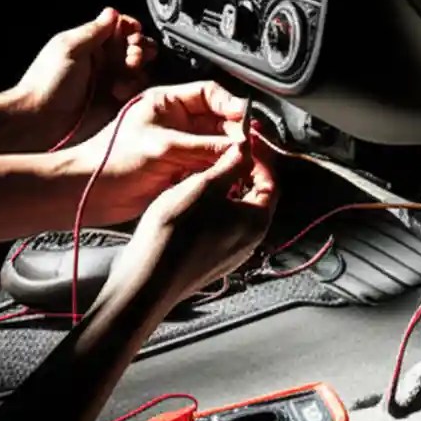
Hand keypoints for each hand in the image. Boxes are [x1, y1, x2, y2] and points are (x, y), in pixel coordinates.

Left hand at [13, 7, 155, 148]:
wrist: (42, 120)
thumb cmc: (48, 80)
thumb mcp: (69, 48)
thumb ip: (94, 31)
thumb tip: (112, 12)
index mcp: (90, 43)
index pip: (119, 28)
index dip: (130, 28)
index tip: (133, 33)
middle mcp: (103, 60)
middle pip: (134, 46)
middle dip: (139, 48)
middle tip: (132, 56)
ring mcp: (111, 80)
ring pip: (139, 68)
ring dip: (137, 67)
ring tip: (128, 71)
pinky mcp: (117, 102)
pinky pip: (136, 90)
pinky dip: (134, 87)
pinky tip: (119, 92)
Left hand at [66, 80, 249, 225]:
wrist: (90, 192)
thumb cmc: (112, 160)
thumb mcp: (163, 146)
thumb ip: (204, 146)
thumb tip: (239, 147)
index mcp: (167, 102)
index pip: (210, 93)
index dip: (231, 105)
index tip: (246, 120)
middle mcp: (176, 122)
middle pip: (218, 122)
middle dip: (235, 133)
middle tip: (248, 146)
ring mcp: (179, 147)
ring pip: (216, 147)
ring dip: (229, 154)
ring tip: (242, 163)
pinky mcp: (180, 170)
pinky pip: (208, 167)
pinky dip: (219, 172)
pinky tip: (228, 176)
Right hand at [126, 136, 277, 305]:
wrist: (150, 279)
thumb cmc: (178, 230)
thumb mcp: (204, 187)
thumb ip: (229, 165)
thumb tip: (245, 148)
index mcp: (257, 220)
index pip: (270, 181)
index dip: (260, 158)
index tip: (245, 142)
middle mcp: (251, 239)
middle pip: (255, 197)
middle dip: (242, 173)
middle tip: (225, 153)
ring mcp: (234, 253)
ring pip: (236, 212)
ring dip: (226, 190)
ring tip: (206, 173)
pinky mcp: (214, 260)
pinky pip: (222, 227)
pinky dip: (215, 209)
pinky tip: (193, 201)